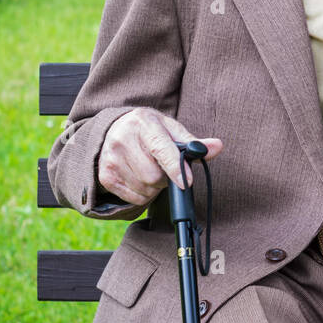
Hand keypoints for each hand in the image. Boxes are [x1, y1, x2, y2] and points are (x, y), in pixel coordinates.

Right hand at [98, 108, 223, 206]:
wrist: (113, 130)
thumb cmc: (149, 130)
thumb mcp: (171, 128)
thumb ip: (194, 141)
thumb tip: (217, 146)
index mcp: (143, 123)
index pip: (161, 149)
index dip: (175, 168)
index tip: (187, 182)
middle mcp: (122, 139)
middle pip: (153, 176)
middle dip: (165, 177)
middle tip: (163, 167)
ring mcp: (111, 159)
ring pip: (145, 189)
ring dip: (155, 187)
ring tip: (151, 170)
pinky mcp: (105, 176)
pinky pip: (134, 198)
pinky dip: (144, 194)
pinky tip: (140, 178)